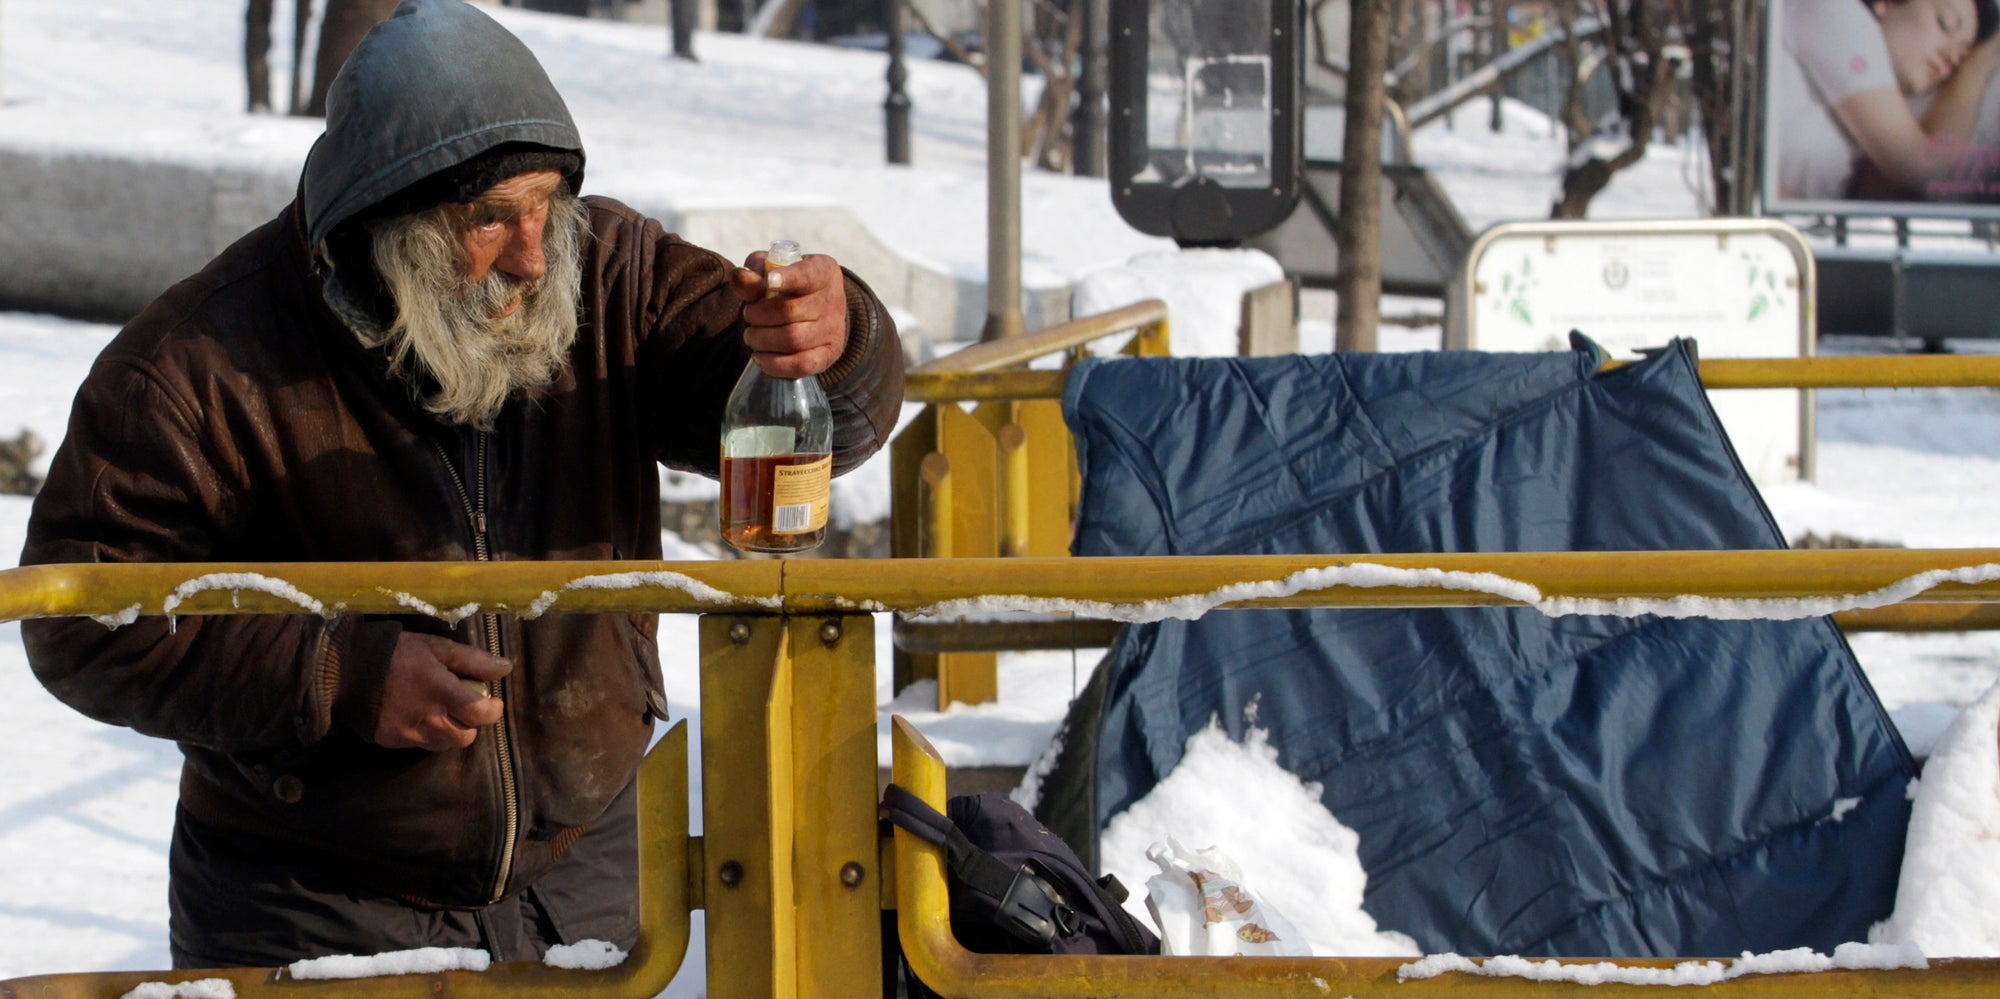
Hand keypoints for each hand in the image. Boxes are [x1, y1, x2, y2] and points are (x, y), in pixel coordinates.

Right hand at [375, 632, 511, 751]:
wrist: (348, 667)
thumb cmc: (397, 653)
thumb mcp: (437, 647)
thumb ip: (473, 660)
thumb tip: (506, 668)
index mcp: (441, 692)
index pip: (480, 715)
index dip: (492, 711)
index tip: (492, 702)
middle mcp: (427, 719)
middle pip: (465, 737)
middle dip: (470, 724)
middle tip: (464, 707)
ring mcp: (408, 733)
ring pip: (443, 745)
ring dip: (449, 731)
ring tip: (441, 711)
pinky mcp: (391, 740)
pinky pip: (419, 744)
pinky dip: (426, 734)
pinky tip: (419, 716)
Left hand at [728, 250, 849, 378]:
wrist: (815, 311)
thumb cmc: (788, 287)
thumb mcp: (769, 271)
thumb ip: (754, 275)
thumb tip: (739, 278)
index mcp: (822, 271)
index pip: (806, 275)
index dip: (787, 278)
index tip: (769, 281)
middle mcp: (833, 299)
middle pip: (789, 310)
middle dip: (758, 315)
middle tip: (749, 316)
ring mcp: (834, 329)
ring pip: (792, 339)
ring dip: (762, 340)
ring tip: (752, 336)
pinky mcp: (829, 354)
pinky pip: (801, 364)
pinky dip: (774, 363)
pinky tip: (760, 357)